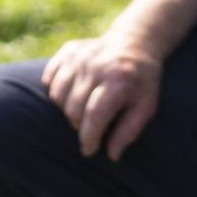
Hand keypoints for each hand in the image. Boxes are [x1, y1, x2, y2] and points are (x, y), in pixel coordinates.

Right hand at [41, 34, 163, 160]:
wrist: (135, 41)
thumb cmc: (142, 81)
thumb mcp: (146, 106)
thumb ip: (129, 131)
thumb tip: (111, 155)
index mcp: (119, 81)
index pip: (94, 115)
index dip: (89, 137)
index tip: (89, 150)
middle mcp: (97, 66)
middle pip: (74, 108)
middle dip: (79, 126)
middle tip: (90, 128)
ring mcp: (80, 56)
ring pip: (57, 95)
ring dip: (66, 110)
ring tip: (81, 111)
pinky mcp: (68, 50)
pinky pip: (49, 78)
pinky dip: (56, 91)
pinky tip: (70, 94)